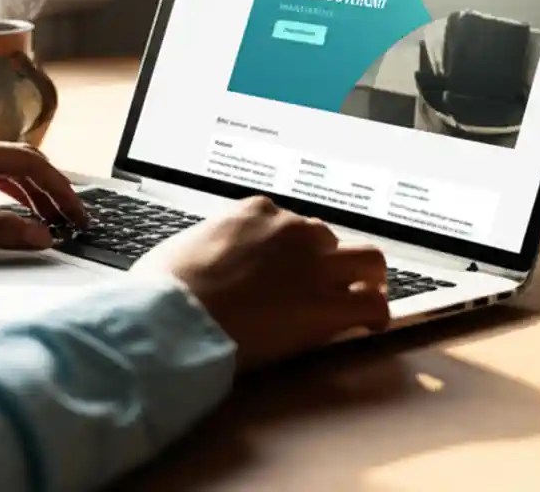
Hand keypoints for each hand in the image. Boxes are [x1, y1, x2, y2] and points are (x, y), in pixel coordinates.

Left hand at [0, 138, 88, 249]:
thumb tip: (39, 234)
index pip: (30, 162)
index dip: (61, 189)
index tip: (79, 215)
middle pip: (21, 166)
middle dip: (52, 192)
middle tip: (74, 221)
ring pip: (1, 175)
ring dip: (29, 196)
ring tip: (46, 220)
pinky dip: (1, 200)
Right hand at [132, 196, 389, 369]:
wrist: (175, 319)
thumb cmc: (162, 288)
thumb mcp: (179, 248)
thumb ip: (203, 248)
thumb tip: (191, 264)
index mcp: (254, 212)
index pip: (287, 222)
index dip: (289, 249)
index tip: (282, 268)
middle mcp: (291, 230)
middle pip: (327, 239)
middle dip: (325, 261)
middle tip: (318, 285)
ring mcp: (315, 266)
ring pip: (368, 261)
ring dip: (366, 279)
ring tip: (362, 297)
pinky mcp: (328, 306)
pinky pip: (373, 305)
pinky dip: (376, 315)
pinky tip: (370, 327)